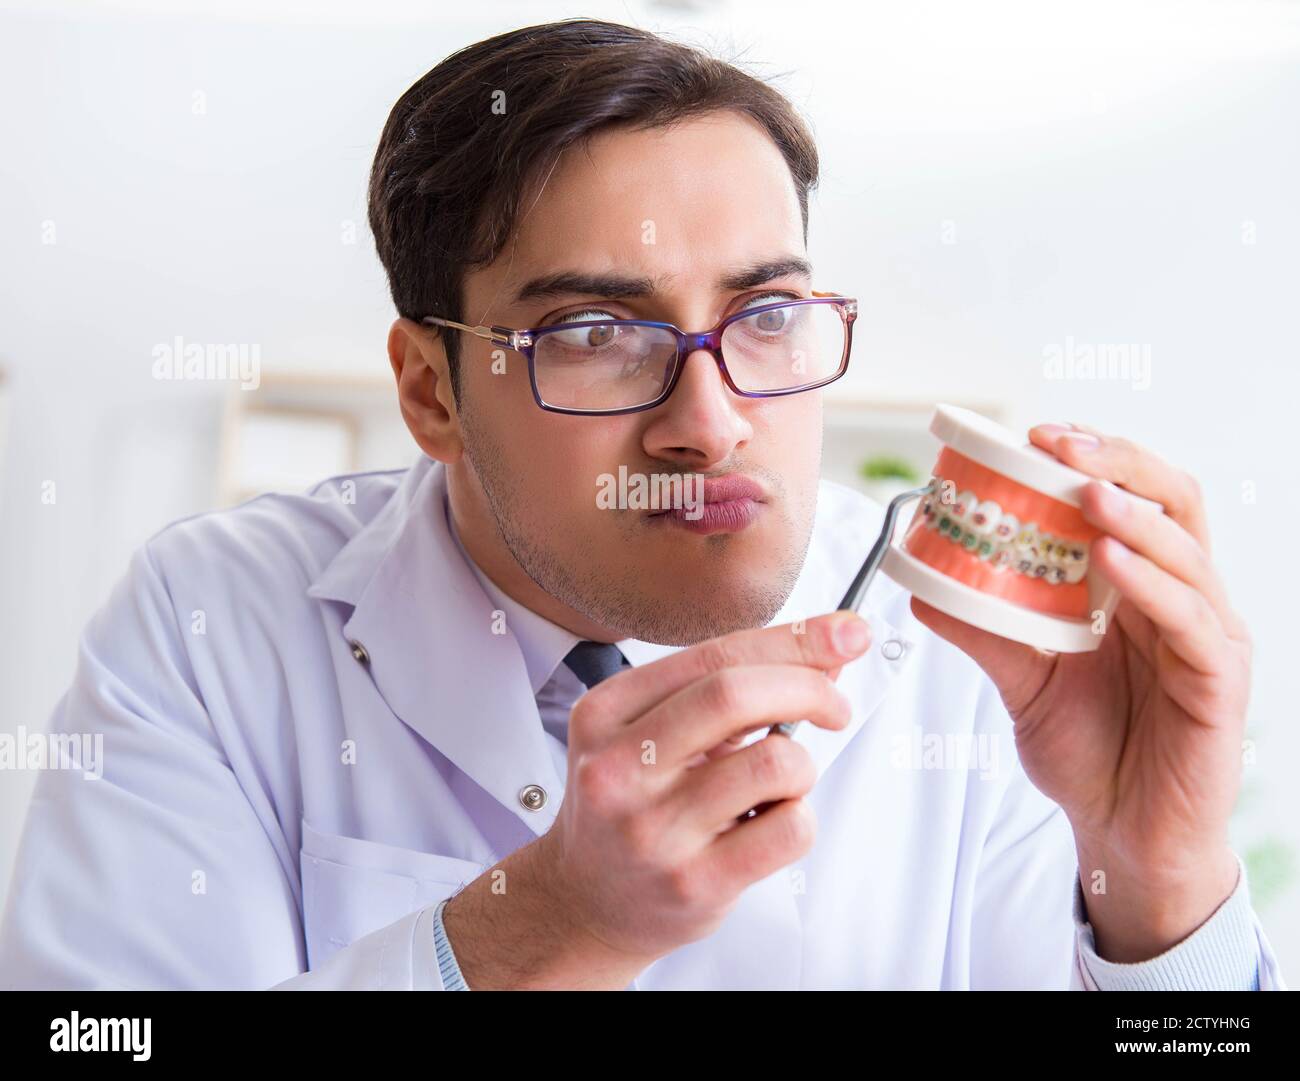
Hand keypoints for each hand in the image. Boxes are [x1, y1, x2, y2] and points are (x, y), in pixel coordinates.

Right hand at [443, 610, 871, 988]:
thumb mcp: (647, 732)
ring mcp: (655, 830)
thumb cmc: (634, 804)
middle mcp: (619, 768)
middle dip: (809, 687)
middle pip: (736, 695)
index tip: (845, 634)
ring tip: (781, 783)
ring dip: (802, 764)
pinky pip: (790, 829)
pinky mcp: (695, 883)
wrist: (587, 900)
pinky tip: (769, 824)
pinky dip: (800, 817)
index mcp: (605, 713)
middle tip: (835, 706)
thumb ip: (722, 690)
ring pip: (775, 764)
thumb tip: (827, 651)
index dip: (793, 640)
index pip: (715, 656)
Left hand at [910, 421, 1249, 961]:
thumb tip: (921, 585)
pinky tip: (1111, 561)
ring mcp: (1206, 635)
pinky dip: (1152, 583)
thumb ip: (982, 629)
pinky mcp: (1219, 680)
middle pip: (1171, 500)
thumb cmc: (1088, 751)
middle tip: (1056, 445)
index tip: (1033, 437)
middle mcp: (1178, 598)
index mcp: (1136, 587)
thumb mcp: (1021, 679)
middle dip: (1116, 462)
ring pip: (1185, 550)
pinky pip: (1192, 619)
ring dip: (1133, 513)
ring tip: (1083, 491)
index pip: (1129, 497)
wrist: (1121, 834)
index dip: (1091, 458)